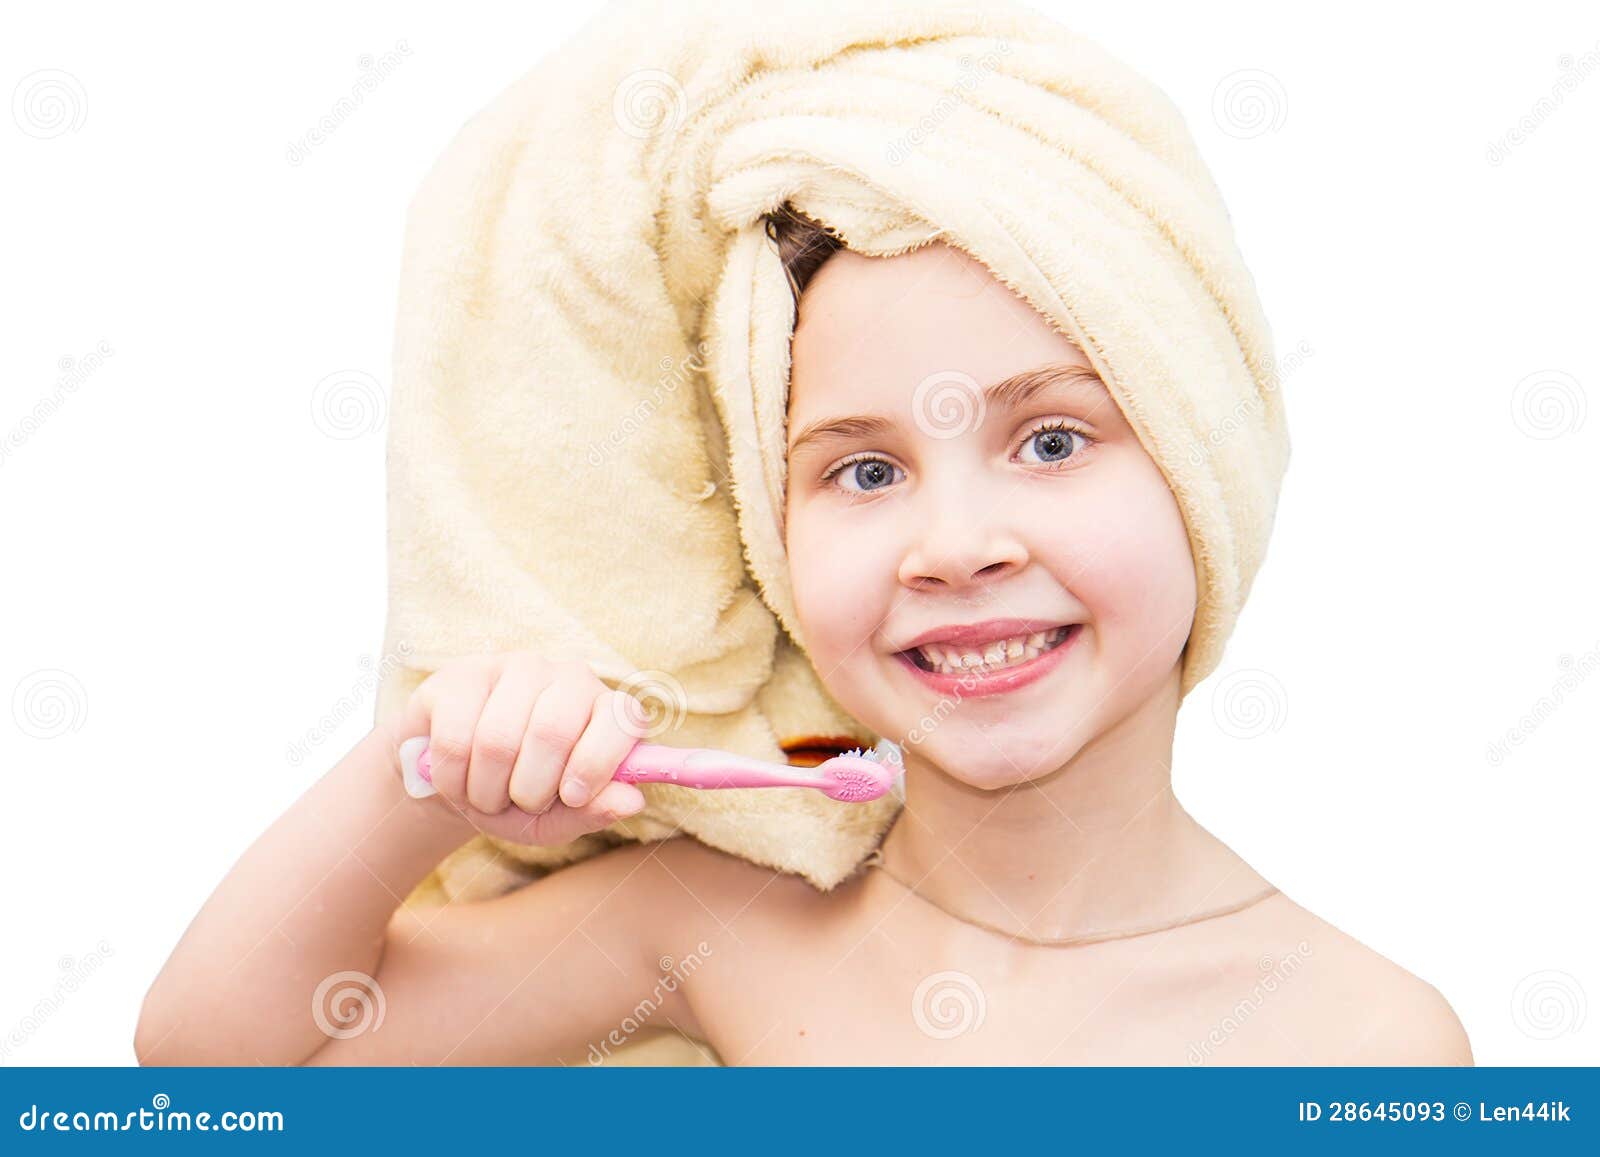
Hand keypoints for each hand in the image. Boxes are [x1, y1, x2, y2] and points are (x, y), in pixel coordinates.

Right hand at [388, 651, 649, 844]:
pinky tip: (456, 780)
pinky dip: (452, 779)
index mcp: (606, 710)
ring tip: (486, 795)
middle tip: (519, 802)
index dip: (596, 763)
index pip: (622, 719)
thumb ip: (595, 811)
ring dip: (486, 791)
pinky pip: (454, 737)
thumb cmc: (519, 798)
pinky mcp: (463, 675)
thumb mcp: (558, 819)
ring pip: (497, 739)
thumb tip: (632, 800)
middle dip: (529, 790)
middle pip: (552, 730)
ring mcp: (516, 667)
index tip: (571, 797)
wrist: (458, 780)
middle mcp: (568, 677)